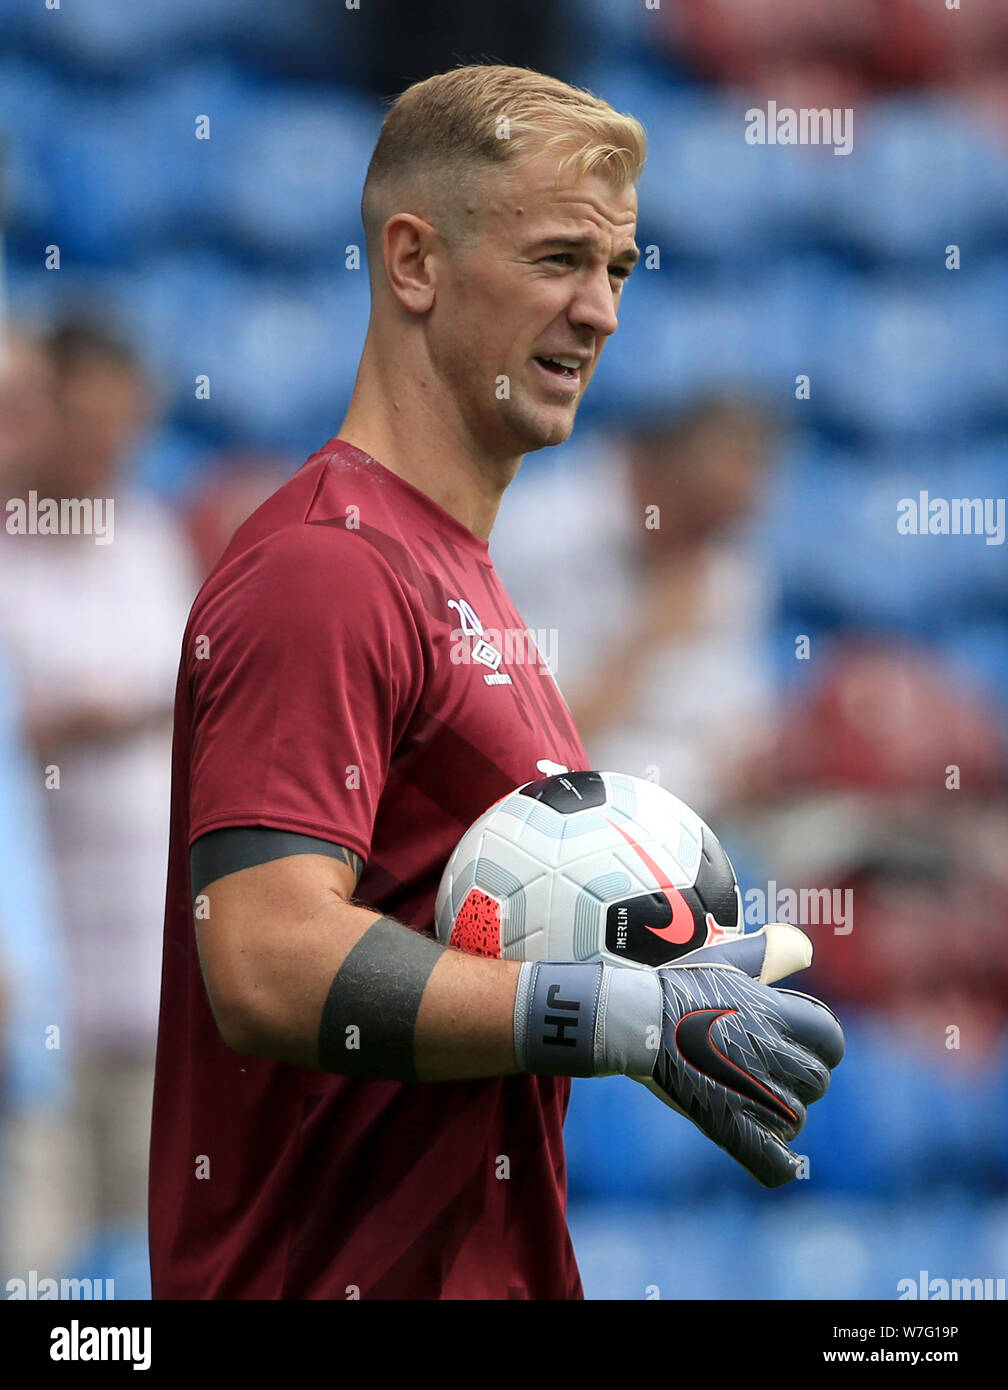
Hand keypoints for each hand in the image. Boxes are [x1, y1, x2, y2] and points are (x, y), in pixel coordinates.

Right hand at [638, 928, 844, 1185]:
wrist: (633, 1021)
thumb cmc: (676, 987)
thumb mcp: (724, 959)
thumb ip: (767, 952)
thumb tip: (801, 947)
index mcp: (776, 1014)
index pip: (831, 1039)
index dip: (819, 1044)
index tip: (796, 1044)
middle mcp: (772, 1055)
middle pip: (818, 1081)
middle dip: (799, 1078)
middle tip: (765, 1070)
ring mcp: (752, 1094)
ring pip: (796, 1119)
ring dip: (781, 1114)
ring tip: (751, 1100)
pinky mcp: (726, 1126)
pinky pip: (772, 1162)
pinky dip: (777, 1162)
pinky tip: (771, 1154)